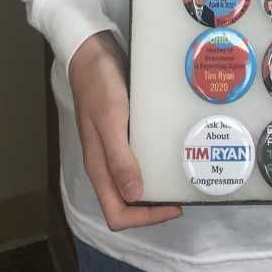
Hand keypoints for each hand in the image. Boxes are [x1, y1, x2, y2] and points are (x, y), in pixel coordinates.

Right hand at [68, 31, 181, 230]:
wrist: (90, 52)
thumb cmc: (99, 85)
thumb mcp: (110, 119)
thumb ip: (119, 157)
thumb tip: (134, 197)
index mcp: (99, 166)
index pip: (117, 214)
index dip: (144, 219)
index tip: (172, 206)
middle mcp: (105, 163)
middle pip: (126, 203)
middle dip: (153, 206)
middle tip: (181, 192)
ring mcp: (113, 147)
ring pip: (132, 181)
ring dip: (154, 184)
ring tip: (180, 174)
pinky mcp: (121, 132)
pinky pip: (137, 157)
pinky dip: (153, 161)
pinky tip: (170, 149)